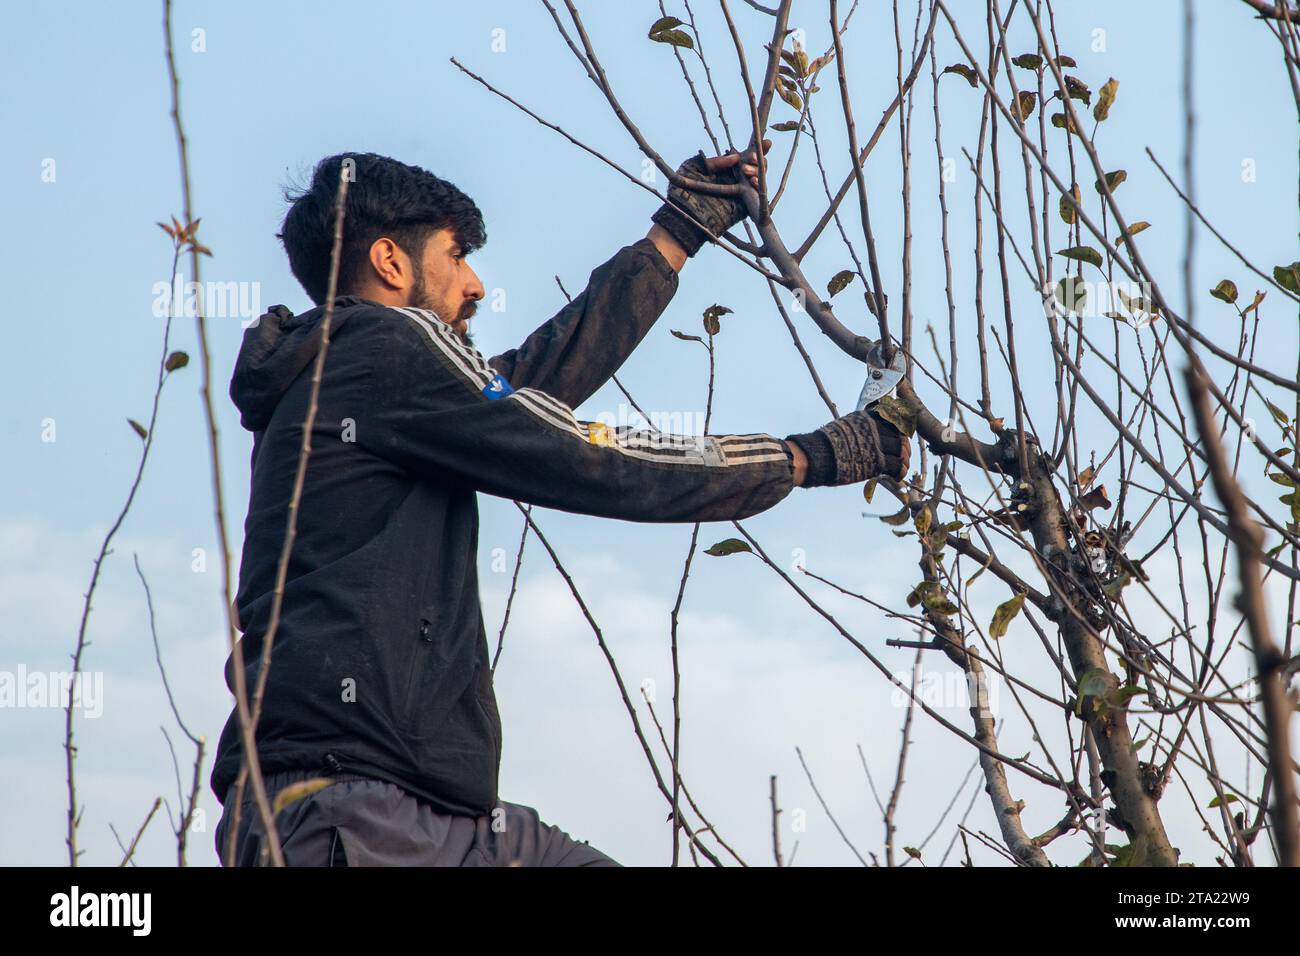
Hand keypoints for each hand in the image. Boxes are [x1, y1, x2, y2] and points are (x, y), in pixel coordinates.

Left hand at [650, 141, 772, 257]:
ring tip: (748, 174)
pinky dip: (759, 187)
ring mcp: (741, 193)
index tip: (767, 143)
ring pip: (760, 179)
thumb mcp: (695, 167)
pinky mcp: (743, 207)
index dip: (758, 150)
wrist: (682, 215)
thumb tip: (736, 157)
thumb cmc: (682, 191)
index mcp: (725, 169)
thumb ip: (715, 162)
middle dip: (759, 160)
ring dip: (759, 172)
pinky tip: (754, 181)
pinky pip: (758, 196)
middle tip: (752, 159)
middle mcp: (735, 180)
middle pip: (757, 166)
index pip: (745, 157)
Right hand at [785, 409, 910, 486]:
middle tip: (903, 454)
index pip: (892, 416)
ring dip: (904, 459)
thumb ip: (857, 428)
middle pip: (900, 433)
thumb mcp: (842, 427)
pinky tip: (896, 477)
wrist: (816, 457)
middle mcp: (873, 428)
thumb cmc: (824, 445)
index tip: (901, 435)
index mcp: (865, 417)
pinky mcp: (877, 461)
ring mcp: (876, 444)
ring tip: (901, 466)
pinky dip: (900, 472)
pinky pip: (898, 465)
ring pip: (901, 448)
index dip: (900, 427)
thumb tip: (861, 435)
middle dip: (904, 444)